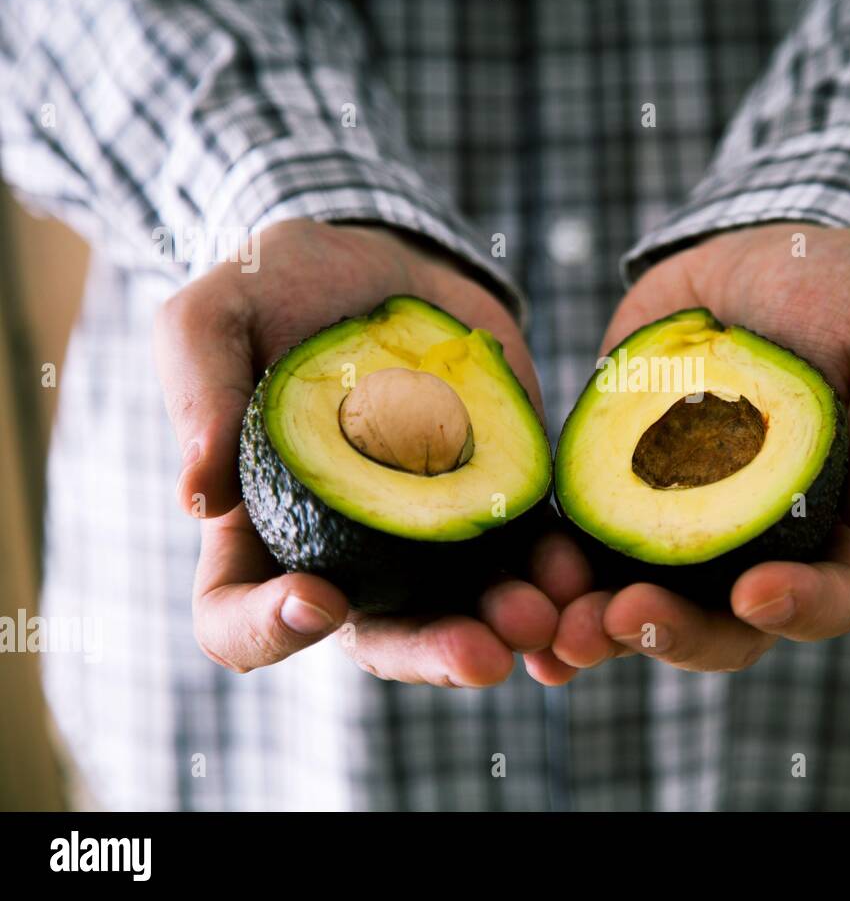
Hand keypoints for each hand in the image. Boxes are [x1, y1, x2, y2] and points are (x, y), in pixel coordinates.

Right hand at [154, 220, 577, 685]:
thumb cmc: (281, 290)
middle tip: (483, 652)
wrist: (386, 265)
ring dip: (509, 626)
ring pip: (468, 611)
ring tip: (550, 614)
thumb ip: (197, 391)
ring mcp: (430, 538)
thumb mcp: (216, 315)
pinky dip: (557, 573)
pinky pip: (529, 555)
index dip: (269, 630)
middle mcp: (349, 556)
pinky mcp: (496, 503)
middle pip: (381, 639)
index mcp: (261, 533)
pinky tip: (581, 571)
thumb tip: (197, 497)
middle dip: (432, 653)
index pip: (239, 620)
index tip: (317, 598)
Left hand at [549, 223, 849, 671]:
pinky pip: (588, 554)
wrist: (746, 254)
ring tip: (559, 627)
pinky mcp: (619, 496)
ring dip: (603, 629)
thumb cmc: (842, 293)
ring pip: (648, 608)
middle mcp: (758, 545)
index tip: (753, 593)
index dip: (798, 609)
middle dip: (676, 636)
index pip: (830, 597)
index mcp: (837, 527)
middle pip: (726, 627)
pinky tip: (523, 590)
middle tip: (624, 619)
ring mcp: (684, 528)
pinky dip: (556, 581)